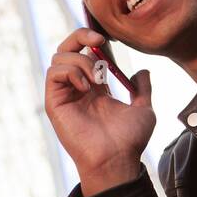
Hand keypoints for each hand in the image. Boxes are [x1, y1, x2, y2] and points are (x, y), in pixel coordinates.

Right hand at [44, 28, 155, 194]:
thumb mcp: (144, 109)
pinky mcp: (54, 104)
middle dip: (81, 37)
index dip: (92, 38)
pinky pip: (53, 73)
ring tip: (98, 78)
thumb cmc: (129, 141)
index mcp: (94, 87)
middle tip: (100, 42)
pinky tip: (86, 86)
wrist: (118, 160)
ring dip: (81, 60)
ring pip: (59, 57)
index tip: (109, 39)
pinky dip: (70, 71)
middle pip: (66, 48)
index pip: (83, 51)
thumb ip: (143, 89)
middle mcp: (76, 88)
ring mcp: (64, 95)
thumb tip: (143, 71)